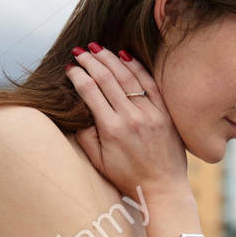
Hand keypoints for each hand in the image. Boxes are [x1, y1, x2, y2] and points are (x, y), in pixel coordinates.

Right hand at [65, 44, 187, 198]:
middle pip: (106, 78)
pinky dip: (136, 67)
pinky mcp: (165, 113)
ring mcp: (150, 113)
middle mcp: (131, 117)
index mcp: (111, 129)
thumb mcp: (98, 162)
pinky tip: (125, 56)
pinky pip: (149, 83)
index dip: (77, 76)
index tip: (70, 68)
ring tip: (97, 48)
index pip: (90, 91)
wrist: (162, 188)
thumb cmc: (127, 178)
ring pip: (127, 77)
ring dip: (110, 59)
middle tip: (80, 50)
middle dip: (90, 61)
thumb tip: (80, 111)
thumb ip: (86, 136)